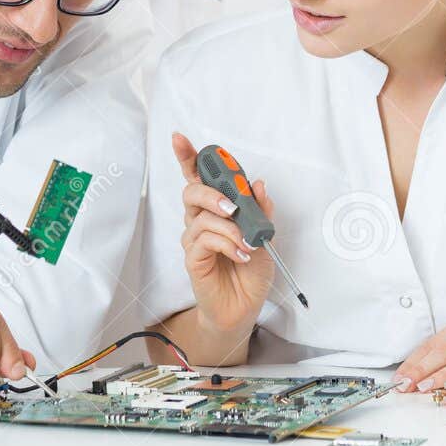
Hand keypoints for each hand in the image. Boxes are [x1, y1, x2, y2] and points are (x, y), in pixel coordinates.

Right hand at [172, 131, 274, 342]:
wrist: (245, 306)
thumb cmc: (252, 269)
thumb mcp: (265, 236)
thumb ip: (261, 210)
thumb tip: (258, 184)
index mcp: (216, 208)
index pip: (198, 177)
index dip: (188, 157)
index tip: (179, 138)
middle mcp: (201, 220)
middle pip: (192, 192)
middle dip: (212, 193)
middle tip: (233, 206)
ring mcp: (195, 239)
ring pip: (202, 217)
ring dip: (230, 227)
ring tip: (248, 243)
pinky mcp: (193, 258)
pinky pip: (205, 240)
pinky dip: (228, 244)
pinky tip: (241, 255)